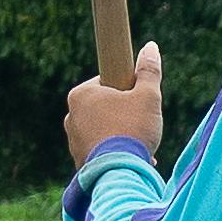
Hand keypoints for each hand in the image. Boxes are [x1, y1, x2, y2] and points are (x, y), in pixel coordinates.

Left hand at [62, 41, 163, 159]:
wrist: (120, 174)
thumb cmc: (132, 130)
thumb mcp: (148, 97)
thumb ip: (149, 72)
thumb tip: (150, 47)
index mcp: (81, 95)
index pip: (106, 83)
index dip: (127, 89)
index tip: (138, 100)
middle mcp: (71, 117)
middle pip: (106, 108)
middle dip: (126, 116)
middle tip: (142, 125)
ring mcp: (73, 141)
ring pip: (103, 131)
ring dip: (122, 137)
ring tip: (140, 147)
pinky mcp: (79, 162)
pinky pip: (101, 152)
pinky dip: (116, 154)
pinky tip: (133, 161)